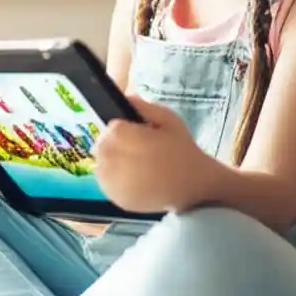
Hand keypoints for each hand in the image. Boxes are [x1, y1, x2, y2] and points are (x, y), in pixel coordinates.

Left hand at [93, 94, 220, 212]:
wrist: (194, 185)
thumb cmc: (182, 150)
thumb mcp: (168, 119)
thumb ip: (143, 107)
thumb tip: (126, 98)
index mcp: (120, 135)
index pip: (111, 127)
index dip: (126, 129)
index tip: (139, 135)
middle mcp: (109, 158)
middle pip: (102, 145)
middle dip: (117, 145)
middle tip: (138, 150)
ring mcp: (110, 181)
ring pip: (101, 164)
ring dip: (114, 162)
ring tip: (137, 165)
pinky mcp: (114, 198)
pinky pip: (107, 184)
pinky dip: (117, 180)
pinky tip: (135, 179)